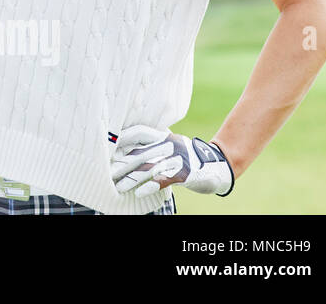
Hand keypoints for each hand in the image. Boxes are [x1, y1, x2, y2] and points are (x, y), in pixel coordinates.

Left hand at [110, 124, 233, 197]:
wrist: (217, 164)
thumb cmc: (188, 154)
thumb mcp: (171, 142)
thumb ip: (152, 142)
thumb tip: (125, 142)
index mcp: (164, 136)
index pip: (138, 133)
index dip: (122, 139)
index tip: (108, 146)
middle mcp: (169, 145)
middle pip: (140, 153)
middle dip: (122, 163)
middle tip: (107, 171)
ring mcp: (177, 160)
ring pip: (149, 169)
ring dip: (131, 178)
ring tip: (118, 185)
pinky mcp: (184, 175)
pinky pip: (163, 180)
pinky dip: (150, 186)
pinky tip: (138, 192)